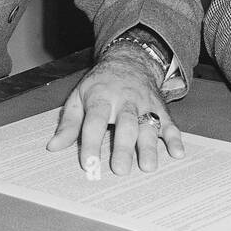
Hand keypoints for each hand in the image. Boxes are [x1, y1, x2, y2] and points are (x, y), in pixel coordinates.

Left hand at [47, 45, 183, 174]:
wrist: (129, 60)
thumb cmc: (100, 84)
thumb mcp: (78, 97)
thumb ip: (68, 123)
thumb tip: (54, 147)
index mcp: (101, 97)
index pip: (95, 120)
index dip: (91, 142)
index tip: (88, 164)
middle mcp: (125, 100)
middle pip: (125, 123)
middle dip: (123, 147)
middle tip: (120, 170)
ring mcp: (145, 104)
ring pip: (148, 124)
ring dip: (149, 145)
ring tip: (147, 166)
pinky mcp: (160, 107)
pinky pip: (169, 122)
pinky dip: (174, 137)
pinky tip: (177, 152)